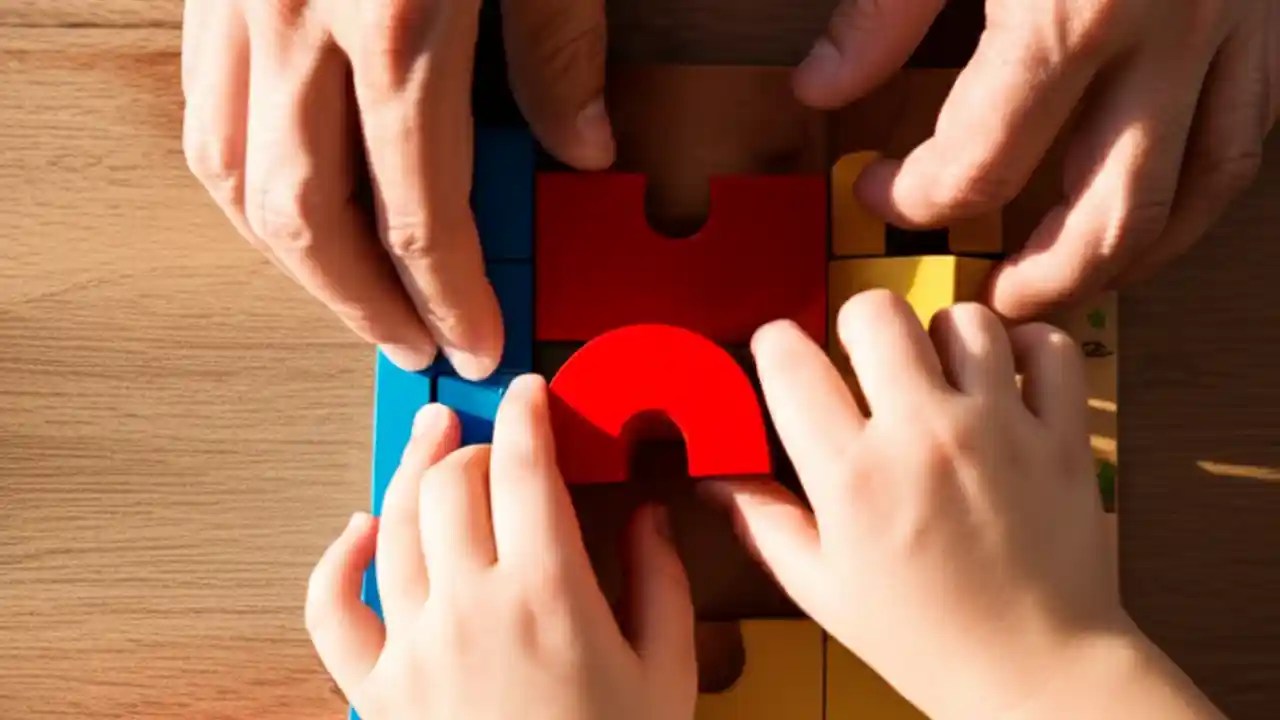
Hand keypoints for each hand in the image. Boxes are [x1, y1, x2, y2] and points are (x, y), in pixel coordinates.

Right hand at [181, 0, 613, 375]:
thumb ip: (560, 47)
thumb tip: (582, 144)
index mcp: (393, 21)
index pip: (418, 214)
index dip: (450, 298)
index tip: (475, 343)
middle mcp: (297, 19)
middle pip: (305, 217)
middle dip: (359, 305)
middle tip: (410, 344)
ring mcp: (241, 0)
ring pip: (230, 170)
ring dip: (290, 254)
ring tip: (350, 294)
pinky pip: (206, 103)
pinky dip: (243, 170)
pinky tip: (291, 192)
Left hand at [304, 376, 694, 719]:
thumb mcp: (667, 674)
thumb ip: (662, 583)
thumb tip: (651, 517)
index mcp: (548, 596)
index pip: (525, 468)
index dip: (528, 415)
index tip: (532, 393)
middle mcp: (470, 607)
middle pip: (452, 484)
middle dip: (472, 439)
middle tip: (489, 429)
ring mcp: (414, 646)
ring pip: (394, 523)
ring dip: (412, 468)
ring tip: (431, 441)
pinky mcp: (377, 688)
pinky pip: (332, 608)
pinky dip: (337, 559)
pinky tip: (358, 529)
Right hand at [707, 290, 1221, 718]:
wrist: (1034, 675)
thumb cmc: (922, 638)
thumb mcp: (822, 589)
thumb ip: (764, 522)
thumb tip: (716, 477)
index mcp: (851, 476)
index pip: (790, 362)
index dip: (776, 345)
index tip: (783, 354)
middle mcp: (921, 435)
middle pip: (875, 311)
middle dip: (859, 325)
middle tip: (867, 360)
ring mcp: (999, 428)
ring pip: (962, 318)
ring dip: (944, 339)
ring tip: (944, 378)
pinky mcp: (1061, 434)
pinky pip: (1048, 347)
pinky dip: (1028, 351)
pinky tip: (1010, 382)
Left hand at [798, 0, 1279, 316]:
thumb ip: (881, 10)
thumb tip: (823, 87)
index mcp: (1069, 9)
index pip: (980, 164)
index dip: (917, 199)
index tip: (880, 192)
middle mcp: (1162, 35)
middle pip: (1105, 216)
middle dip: (1037, 277)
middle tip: (984, 295)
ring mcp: (1229, 31)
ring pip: (1193, 198)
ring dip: (1127, 261)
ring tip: (1064, 284)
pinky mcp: (1265, 20)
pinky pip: (1244, 139)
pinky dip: (1196, 197)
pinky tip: (1152, 212)